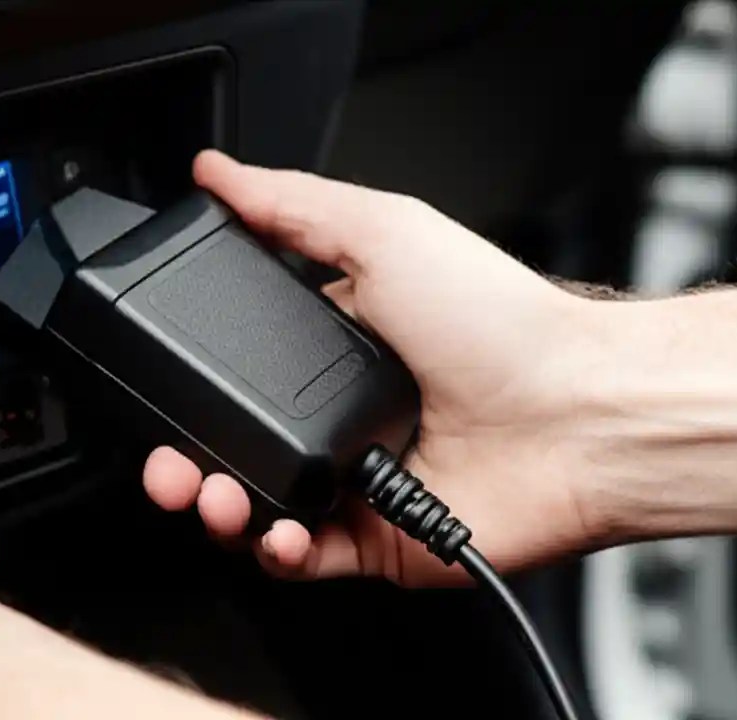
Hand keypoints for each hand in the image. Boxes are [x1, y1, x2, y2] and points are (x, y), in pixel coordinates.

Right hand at [144, 150, 610, 586]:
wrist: (579, 414)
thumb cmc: (501, 321)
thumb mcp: (384, 232)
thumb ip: (290, 207)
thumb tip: (217, 173)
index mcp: (332, 350)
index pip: (234, 373)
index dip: (188, 387)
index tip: (158, 392)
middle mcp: (338, 418)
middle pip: (231, 449)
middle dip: (182, 464)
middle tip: (168, 467)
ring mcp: (355, 483)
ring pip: (254, 511)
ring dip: (217, 509)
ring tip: (213, 496)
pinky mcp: (377, 542)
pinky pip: (301, 562)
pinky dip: (274, 553)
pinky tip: (277, 531)